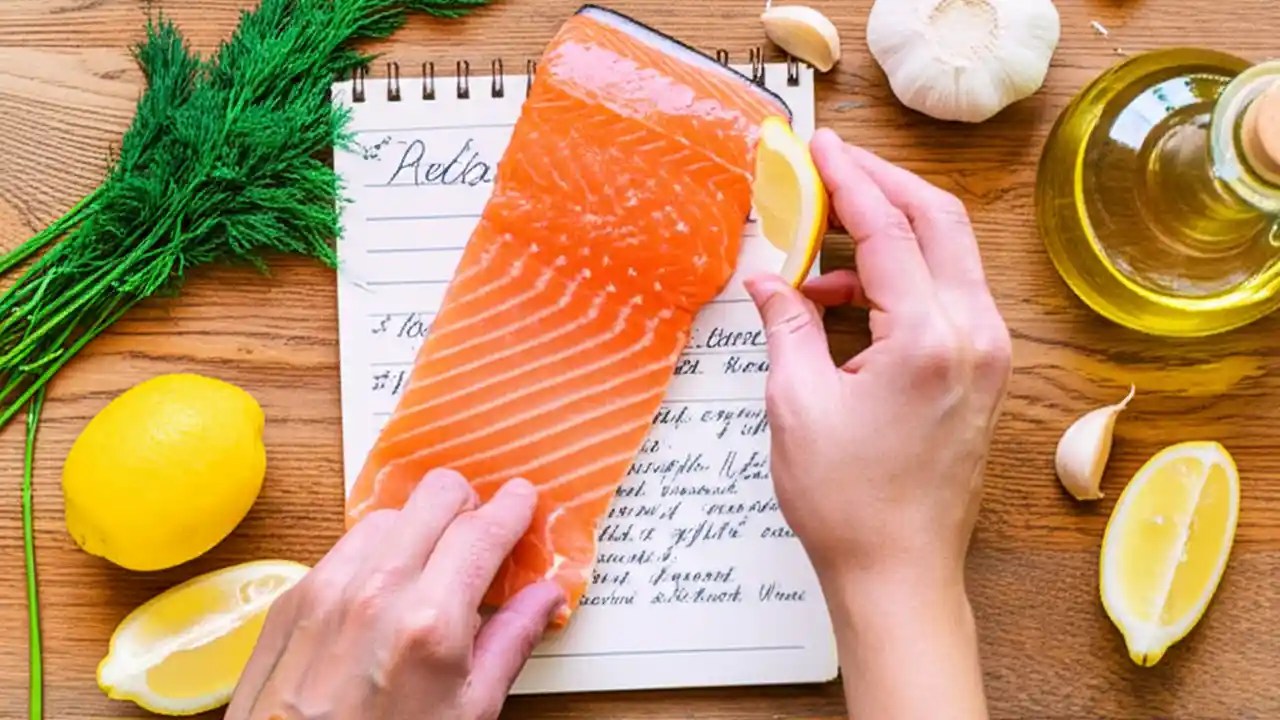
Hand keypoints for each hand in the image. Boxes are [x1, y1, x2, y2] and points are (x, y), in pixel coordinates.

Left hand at [225, 470, 563, 719]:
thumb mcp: (468, 714)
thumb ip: (511, 643)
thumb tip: (545, 598)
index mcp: (430, 624)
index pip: (482, 530)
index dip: (512, 507)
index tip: (523, 499)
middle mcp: (375, 592)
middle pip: (435, 494)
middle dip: (468, 504)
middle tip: (483, 532)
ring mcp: (327, 588)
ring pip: (390, 512)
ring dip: (420, 526)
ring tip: (434, 566)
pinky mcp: (293, 595)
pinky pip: (347, 543)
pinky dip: (377, 550)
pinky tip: (388, 587)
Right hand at [744, 127, 1010, 717]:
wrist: (899, 574)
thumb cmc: (849, 505)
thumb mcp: (796, 404)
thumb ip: (785, 325)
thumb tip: (768, 279)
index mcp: (929, 340)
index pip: (890, 229)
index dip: (849, 179)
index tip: (820, 147)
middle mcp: (975, 337)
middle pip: (938, 221)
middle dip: (883, 185)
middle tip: (831, 168)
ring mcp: (987, 355)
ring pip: (948, 255)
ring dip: (890, 233)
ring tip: (821, 246)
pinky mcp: (982, 372)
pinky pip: (947, 295)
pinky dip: (900, 279)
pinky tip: (845, 300)